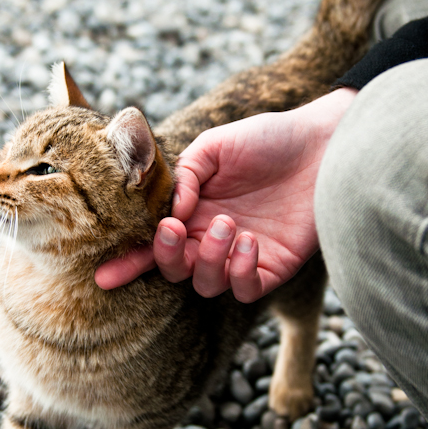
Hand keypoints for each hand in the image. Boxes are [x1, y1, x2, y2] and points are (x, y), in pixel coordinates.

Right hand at [95, 88, 355, 301]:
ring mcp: (241, 256)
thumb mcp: (216, 146)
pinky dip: (240, 272)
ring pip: (206, 284)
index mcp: (192, 211)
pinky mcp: (273, 267)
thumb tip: (169, 212)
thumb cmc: (269, 139)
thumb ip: (185, 176)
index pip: (154, 243)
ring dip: (208, 259)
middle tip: (175, 229)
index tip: (104, 276)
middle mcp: (211, 238)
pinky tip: (250, 241)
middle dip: (166, 256)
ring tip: (228, 224)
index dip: (129, 261)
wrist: (323, 143)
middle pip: (175, 269)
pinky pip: (246, 289)